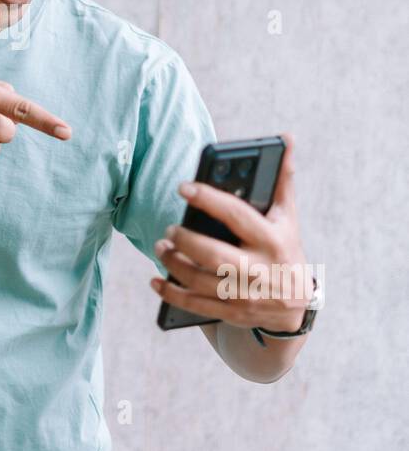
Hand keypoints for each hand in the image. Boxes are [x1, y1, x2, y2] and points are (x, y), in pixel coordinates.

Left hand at [149, 132, 311, 331]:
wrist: (295, 306)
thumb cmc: (285, 249)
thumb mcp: (288, 216)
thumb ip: (282, 179)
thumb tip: (287, 137)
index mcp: (272, 240)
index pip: (237, 215)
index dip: (209, 199)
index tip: (184, 187)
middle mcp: (259, 270)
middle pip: (214, 255)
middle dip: (186, 241)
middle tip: (169, 229)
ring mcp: (245, 295)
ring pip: (201, 281)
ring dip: (174, 265)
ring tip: (160, 247)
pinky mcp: (232, 312)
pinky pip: (196, 305)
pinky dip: (171, 293)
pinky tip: (155, 280)